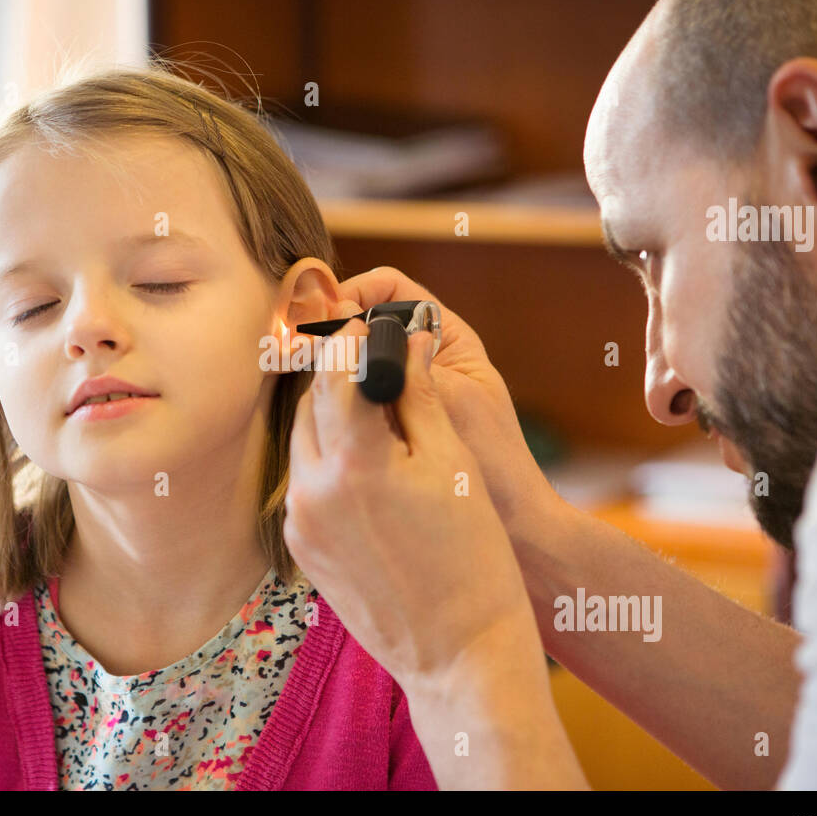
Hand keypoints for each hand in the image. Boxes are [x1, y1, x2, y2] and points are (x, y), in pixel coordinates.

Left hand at [283, 319, 543, 683]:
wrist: (458, 650)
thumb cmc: (472, 558)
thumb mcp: (453, 465)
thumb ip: (418, 396)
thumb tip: (405, 342)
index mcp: (354, 464)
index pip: (336, 370)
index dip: (352, 340)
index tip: (367, 325)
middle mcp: (313, 491)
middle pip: (311, 403)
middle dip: (339, 377)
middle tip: (372, 363)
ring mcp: (300, 523)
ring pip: (303, 441)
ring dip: (331, 419)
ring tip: (375, 417)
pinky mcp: (300, 548)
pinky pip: (305, 483)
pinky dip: (328, 461)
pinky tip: (366, 467)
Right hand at [330, 267, 561, 532]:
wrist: (514, 527)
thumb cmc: (498, 463)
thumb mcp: (449, 403)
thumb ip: (403, 367)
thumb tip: (347, 327)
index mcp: (447, 338)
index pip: (390, 288)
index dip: (354, 293)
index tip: (325, 315)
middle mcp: (424, 359)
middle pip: (366, 324)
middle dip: (334, 332)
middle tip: (302, 349)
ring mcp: (404, 395)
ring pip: (354, 365)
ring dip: (332, 371)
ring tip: (311, 386)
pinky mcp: (389, 429)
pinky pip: (353, 403)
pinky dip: (336, 405)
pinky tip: (321, 419)